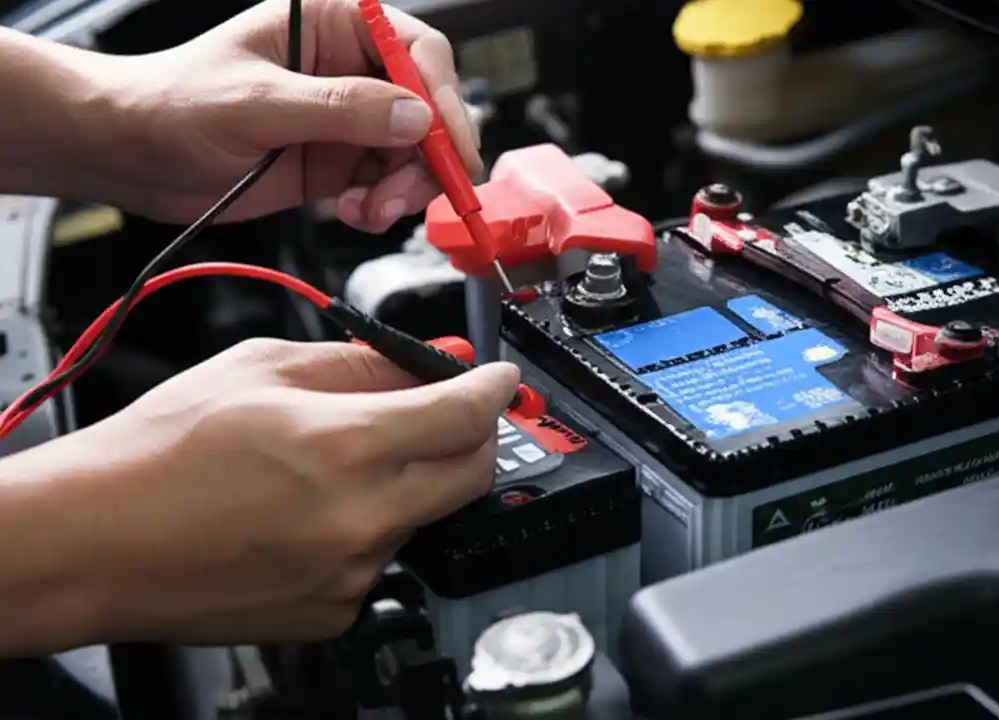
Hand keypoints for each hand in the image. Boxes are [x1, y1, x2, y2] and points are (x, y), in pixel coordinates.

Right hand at [2, 340, 517, 648]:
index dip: (495, 389)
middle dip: (472, 436)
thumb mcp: (262, 369)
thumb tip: (420, 363)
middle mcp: (363, 517)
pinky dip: (369, 529)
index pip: (469, 415)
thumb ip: (358, 363)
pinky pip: (382, 561)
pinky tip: (312, 513)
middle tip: (445, 414)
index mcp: (349, 446)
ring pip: (424, 516)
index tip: (500, 380)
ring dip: (410, 482)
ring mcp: (351, 573)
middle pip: (472, 474)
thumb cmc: (158, 454)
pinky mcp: (333, 611)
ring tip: (337, 464)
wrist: (95, 541)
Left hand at [107, 0, 480, 231]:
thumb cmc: (174, 104)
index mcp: (333, 25)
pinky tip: (352, 212)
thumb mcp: (257, 103)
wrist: (134, 157)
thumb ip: (340, 109)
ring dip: (405, 189)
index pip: (416, 51)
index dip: (442, 97)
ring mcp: (349, 120)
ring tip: (371, 209)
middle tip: (414, 192)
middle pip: (428, 109)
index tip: (448, 142)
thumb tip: (414, 118)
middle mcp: (350, 70)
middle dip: (428, 156)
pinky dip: (382, 207)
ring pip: (415, 154)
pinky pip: (389, 186)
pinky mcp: (341, 163)